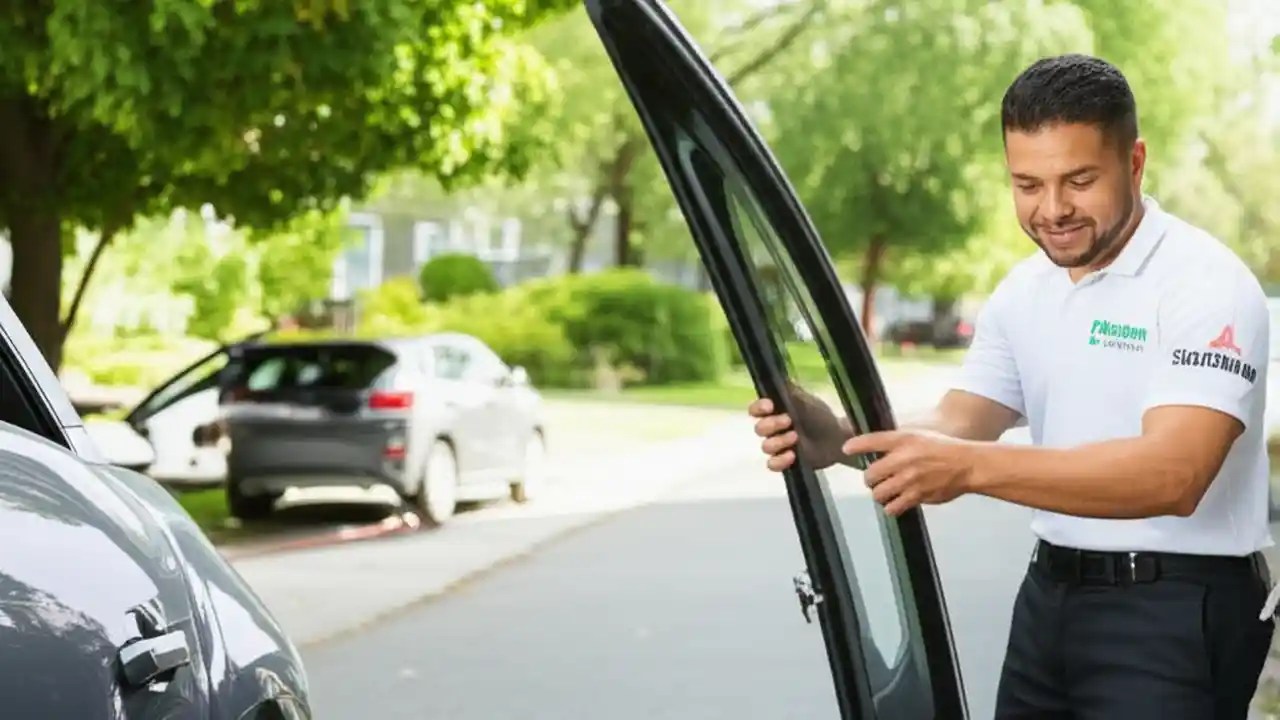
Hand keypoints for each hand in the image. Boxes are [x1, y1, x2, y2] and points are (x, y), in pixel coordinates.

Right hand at [749, 383, 850, 471]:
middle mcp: (773, 429)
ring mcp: (778, 446)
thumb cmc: (820, 416)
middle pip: (759, 429)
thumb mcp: (806, 400)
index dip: (757, 408)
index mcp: (775, 412)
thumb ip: (789, 391)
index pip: (755, 410)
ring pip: (765, 447)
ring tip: (796, 437)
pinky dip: (780, 460)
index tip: (769, 406)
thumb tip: (776, 376)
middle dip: (772, 425)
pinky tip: (793, 455)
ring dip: (779, 441)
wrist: (838, 438)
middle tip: (789, 421)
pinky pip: (772, 464)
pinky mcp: (785, 462)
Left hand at [842, 429, 975, 515]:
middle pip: (869, 475)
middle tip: (875, 479)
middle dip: (869, 479)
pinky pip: (893, 508)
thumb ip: (894, 442)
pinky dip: (891, 507)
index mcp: (903, 440)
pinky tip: (896, 502)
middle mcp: (903, 459)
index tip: (846, 449)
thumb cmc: (941, 448)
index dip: (855, 445)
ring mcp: (909, 479)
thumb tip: (872, 448)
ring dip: (879, 494)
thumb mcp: (916, 435)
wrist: (966, 464)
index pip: (872, 441)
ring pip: (878, 494)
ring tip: (885, 491)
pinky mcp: (917, 496)